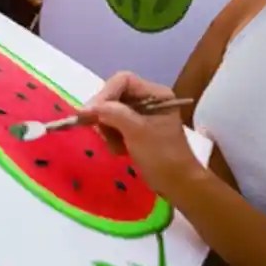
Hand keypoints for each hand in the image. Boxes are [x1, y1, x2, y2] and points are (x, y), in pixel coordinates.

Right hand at [80, 72, 205, 198]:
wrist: (177, 184)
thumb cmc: (162, 156)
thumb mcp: (138, 132)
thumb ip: (115, 114)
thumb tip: (88, 107)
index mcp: (156, 94)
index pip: (123, 81)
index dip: (105, 94)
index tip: (89, 113)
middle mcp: (148, 99)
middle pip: (115, 95)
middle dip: (105, 114)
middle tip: (99, 132)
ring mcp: (141, 115)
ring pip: (111, 111)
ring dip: (108, 129)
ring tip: (116, 147)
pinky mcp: (135, 129)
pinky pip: (114, 125)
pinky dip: (112, 138)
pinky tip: (120, 151)